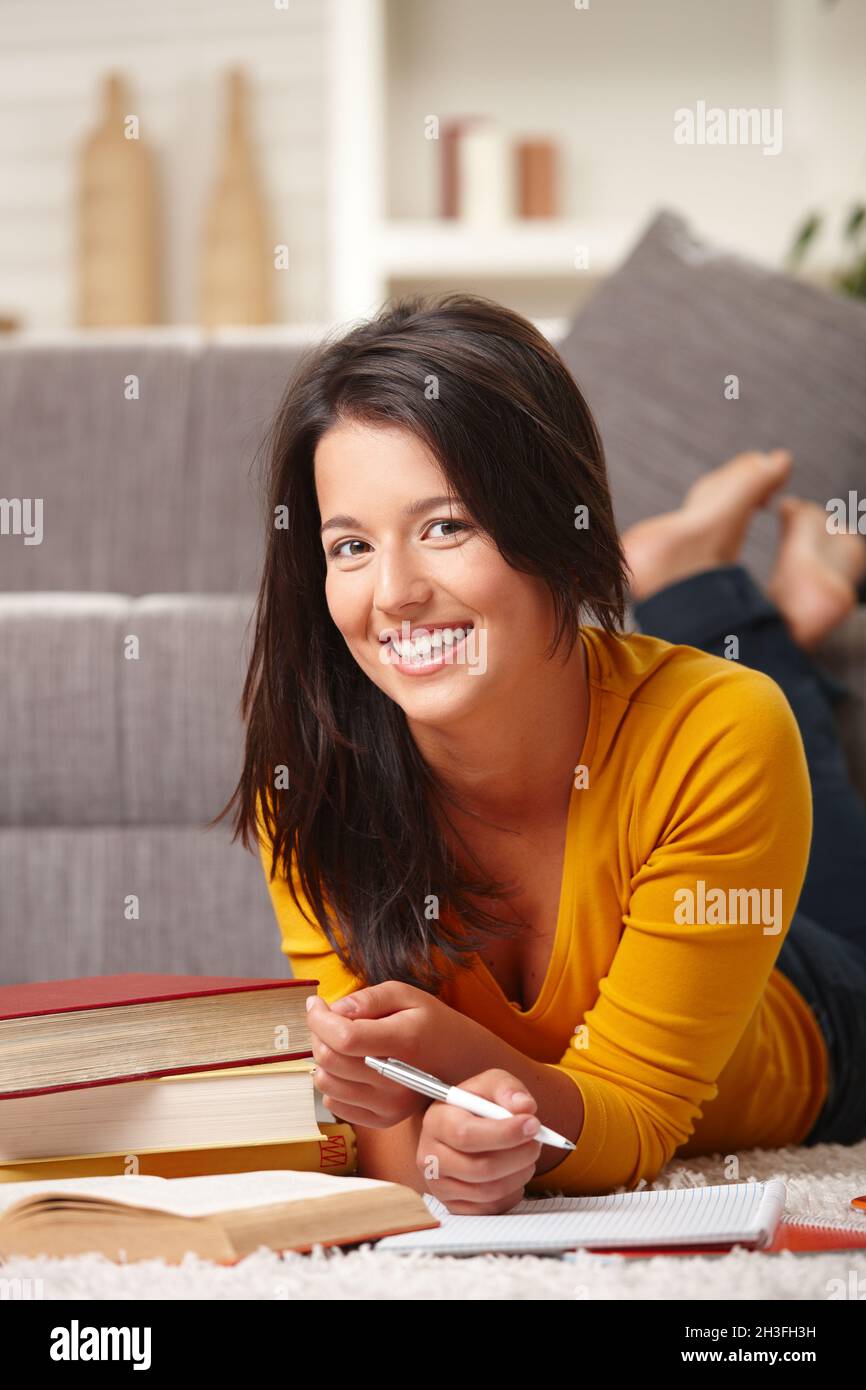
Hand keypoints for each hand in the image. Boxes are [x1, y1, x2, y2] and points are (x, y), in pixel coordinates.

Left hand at [306, 981, 456, 1128]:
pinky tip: (350, 1066)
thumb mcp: (406, 995)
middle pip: (330, 1060)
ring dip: (323, 1058)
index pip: (345, 1037)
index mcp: (404, 1042)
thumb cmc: (430, 1025)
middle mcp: (396, 1080)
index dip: (320, 1019)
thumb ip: (369, 998)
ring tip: (340, 1043)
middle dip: (318, 1034)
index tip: (316, 1004)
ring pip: (326, 1083)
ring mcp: (389, 1105)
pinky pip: (335, 1104)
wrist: (459, 1063)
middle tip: (328, 1020)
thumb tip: (334, 1010)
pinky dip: (334, 1082)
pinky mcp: (382, 1120)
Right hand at [415, 1069, 542, 1214]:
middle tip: (537, 1142)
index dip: (504, 1133)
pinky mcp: (454, 1206)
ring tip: (528, 1155)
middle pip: (480, 1168)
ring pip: (489, 1191)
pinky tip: (515, 1172)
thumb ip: (507, 1089)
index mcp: (436, 1121)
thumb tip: (524, 1107)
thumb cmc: (477, 1105)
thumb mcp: (491, 1085)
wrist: (463, 1127)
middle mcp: (430, 1156)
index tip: (532, 1124)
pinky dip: (512, 1191)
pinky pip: (491, 1208)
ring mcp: (439, 1185)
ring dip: (519, 1173)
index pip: (466, 1135)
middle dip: (518, 1156)